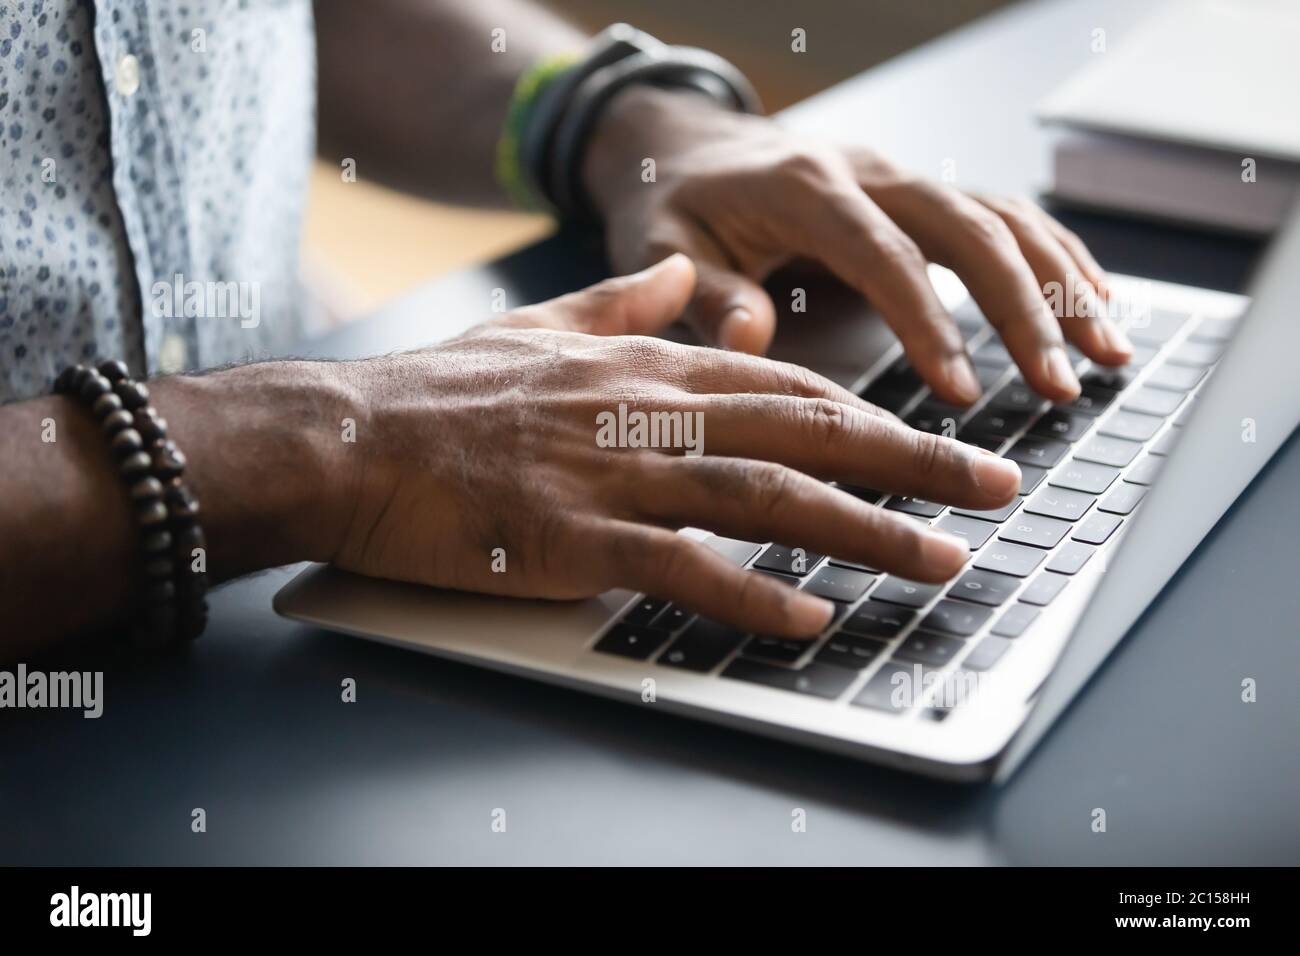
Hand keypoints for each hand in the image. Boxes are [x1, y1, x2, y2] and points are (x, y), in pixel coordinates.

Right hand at [329, 255, 1020, 637]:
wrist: (349, 437)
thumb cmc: (442, 394)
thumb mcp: (540, 326)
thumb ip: (622, 304)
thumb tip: (678, 285)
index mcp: (648, 366)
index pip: (792, 388)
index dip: (880, 414)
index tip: (945, 437)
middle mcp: (649, 412)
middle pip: (807, 434)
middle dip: (914, 463)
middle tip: (996, 490)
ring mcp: (615, 475)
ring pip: (767, 496)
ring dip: (863, 531)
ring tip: (938, 560)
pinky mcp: (573, 540)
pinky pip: (682, 568)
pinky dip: (750, 591)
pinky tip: (809, 614)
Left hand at [582, 87, 1132, 404]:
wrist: (692, 145)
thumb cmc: (676, 204)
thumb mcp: (663, 244)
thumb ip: (701, 291)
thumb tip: (751, 336)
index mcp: (806, 189)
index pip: (883, 255)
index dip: (927, 322)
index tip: (961, 392)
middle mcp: (870, 172)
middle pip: (968, 231)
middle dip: (1024, 309)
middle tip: (1061, 385)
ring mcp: (903, 177)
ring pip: (1002, 219)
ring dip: (1062, 283)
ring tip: (1109, 353)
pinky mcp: (920, 192)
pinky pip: (1002, 215)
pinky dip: (1055, 255)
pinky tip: (1097, 300)